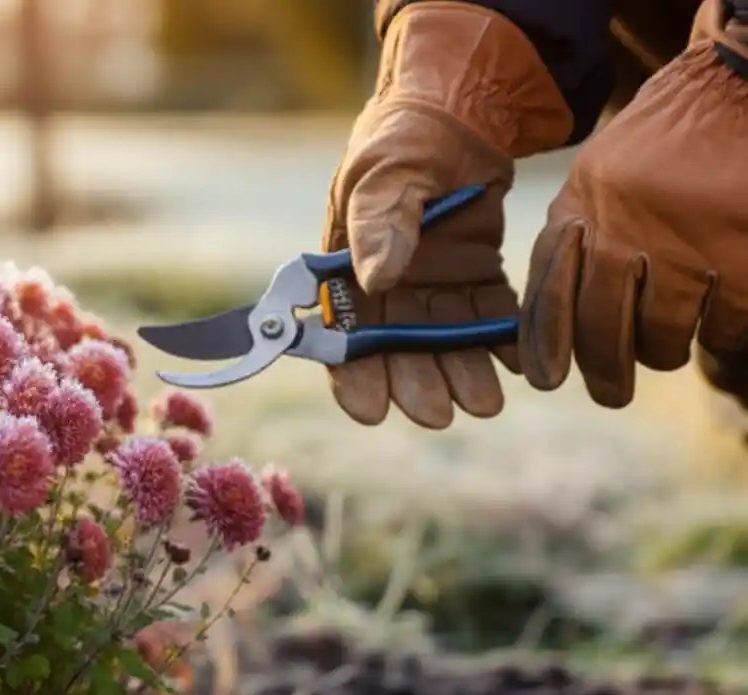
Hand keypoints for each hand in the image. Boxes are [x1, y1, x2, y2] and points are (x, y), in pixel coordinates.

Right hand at [323, 2, 570, 428]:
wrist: (457, 114)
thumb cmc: (403, 142)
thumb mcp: (385, 174)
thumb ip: (380, 223)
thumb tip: (377, 279)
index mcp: (347, 276)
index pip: (341, 339)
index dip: (353, 378)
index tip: (372, 409)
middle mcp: (388, 295)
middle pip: (396, 355)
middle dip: (417, 386)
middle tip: (439, 412)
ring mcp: (434, 291)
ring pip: (444, 346)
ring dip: (463, 376)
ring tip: (486, 402)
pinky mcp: (478, 281)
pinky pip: (491, 321)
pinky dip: (506, 344)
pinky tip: (521, 362)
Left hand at [519, 4, 747, 407]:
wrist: (735, 84)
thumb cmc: (669, 135)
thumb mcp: (601, 172)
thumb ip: (581, 229)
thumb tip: (557, 309)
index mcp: (582, 206)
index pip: (549, 288)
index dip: (544, 340)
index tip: (546, 378)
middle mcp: (623, 229)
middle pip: (600, 324)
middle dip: (603, 370)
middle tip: (609, 394)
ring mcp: (683, 246)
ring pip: (661, 334)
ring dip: (663, 352)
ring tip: (669, 349)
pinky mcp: (739, 257)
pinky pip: (724, 325)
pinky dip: (722, 334)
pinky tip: (720, 324)